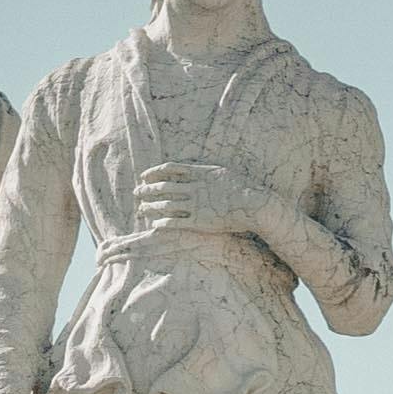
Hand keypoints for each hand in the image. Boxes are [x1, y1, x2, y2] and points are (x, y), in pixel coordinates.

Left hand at [135, 162, 279, 239]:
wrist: (255, 204)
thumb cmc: (242, 188)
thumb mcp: (222, 172)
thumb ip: (204, 171)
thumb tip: (192, 169)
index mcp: (200, 173)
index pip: (169, 169)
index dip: (154, 172)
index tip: (145, 175)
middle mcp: (195, 187)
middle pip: (163, 187)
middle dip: (147, 189)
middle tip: (137, 192)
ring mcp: (196, 205)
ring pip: (165, 204)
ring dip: (151, 206)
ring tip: (142, 209)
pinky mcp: (199, 221)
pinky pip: (175, 222)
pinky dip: (162, 223)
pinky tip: (155, 225)